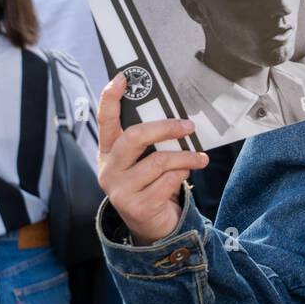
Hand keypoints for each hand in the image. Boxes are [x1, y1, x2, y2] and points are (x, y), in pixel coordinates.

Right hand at [97, 73, 209, 245]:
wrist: (150, 224)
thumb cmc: (150, 183)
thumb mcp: (144, 160)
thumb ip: (151, 142)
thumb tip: (177, 119)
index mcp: (108, 152)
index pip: (105, 121)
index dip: (110, 99)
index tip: (122, 78)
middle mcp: (109, 169)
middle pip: (135, 137)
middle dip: (166, 128)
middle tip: (189, 126)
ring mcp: (119, 190)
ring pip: (158, 161)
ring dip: (184, 157)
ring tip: (199, 158)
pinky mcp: (136, 207)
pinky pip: (168, 182)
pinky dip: (182, 176)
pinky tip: (184, 176)